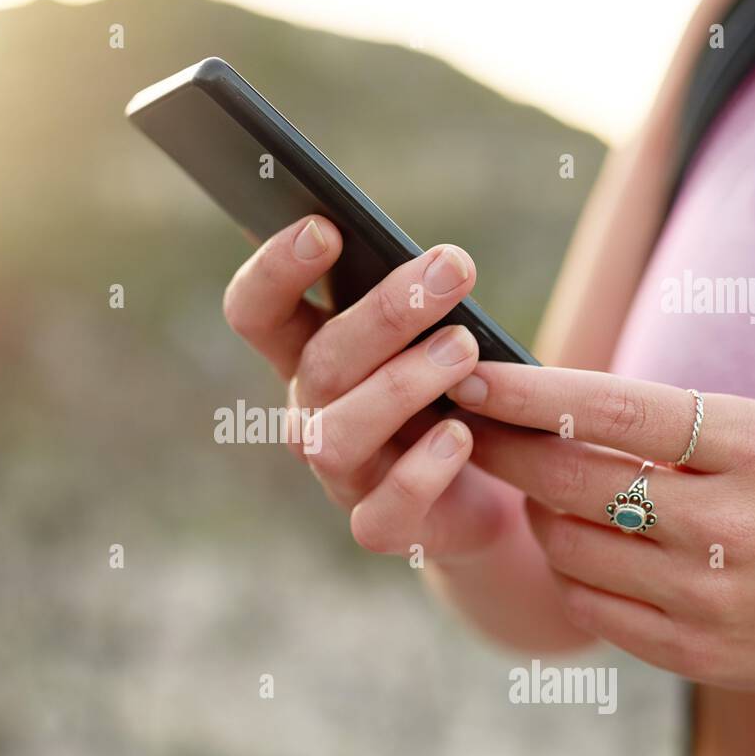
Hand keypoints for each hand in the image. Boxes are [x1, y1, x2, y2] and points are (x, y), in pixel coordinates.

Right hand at [222, 215, 513, 556]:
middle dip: (383, 312)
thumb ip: (420, 300)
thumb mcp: (436, 333)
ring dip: (401, 386)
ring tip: (465, 349)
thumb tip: (441, 264)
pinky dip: (421, 471)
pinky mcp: (380, 527)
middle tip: (452, 270)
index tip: (326, 228)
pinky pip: (384, 510)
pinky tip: (461, 435)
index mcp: (307, 354)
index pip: (257, 310)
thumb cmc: (458, 389)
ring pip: (338, 435)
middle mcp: (312, 414)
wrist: (497, 487)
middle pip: (318, 362)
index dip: (275, 270)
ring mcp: (340, 475)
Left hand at [448, 362, 754, 694]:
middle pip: (570, 481)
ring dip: (540, 515)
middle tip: (468, 430)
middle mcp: (727, 522)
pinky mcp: (693, 653)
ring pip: (565, 546)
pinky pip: (585, 604)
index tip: (472, 377)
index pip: (612, 408)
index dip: (529, 393)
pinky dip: (569, 572)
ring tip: (552, 497)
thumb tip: (539, 405)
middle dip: (503, 451)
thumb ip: (661, 422)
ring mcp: (709, 596)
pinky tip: (587, 551)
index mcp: (750, 445)